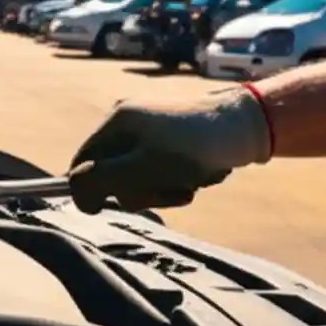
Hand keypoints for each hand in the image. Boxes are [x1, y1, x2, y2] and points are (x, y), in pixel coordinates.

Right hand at [67, 86, 271, 213]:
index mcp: (117, 120)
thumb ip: (102, 181)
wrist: (249, 126)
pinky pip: (164, 166)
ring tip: (191, 181)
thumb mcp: (142, 168)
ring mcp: (154, 125)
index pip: (84, 162)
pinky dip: (180, 177)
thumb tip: (77, 195)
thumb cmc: (193, 148)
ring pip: (142, 173)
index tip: (112, 207)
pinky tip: (201, 173)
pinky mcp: (177, 134)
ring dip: (165, 187)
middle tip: (170, 191)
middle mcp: (130, 118)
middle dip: (142, 189)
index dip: (93, 189)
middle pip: (114, 170)